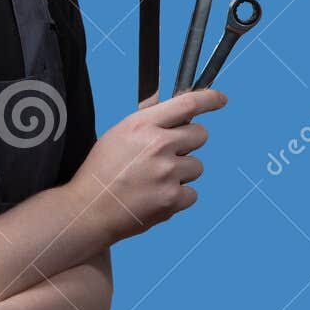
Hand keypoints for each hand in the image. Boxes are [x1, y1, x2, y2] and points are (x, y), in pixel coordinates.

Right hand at [70, 87, 227, 242]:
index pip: (187, 103)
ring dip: (182, 173)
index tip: (221, 99)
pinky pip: (192, 194)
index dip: (210, 99)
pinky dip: (178, 198)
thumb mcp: (119, 134)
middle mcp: (157, 144)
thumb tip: (165, 100)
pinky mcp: (172, 198)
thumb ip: (148, 119)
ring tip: (154, 181)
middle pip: (200, 134)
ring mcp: (167, 172)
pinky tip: (156, 198)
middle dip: (190, 143)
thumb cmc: (101, 172)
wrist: (88, 210)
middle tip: (170, 154)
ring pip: (197, 166)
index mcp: (142, 124)